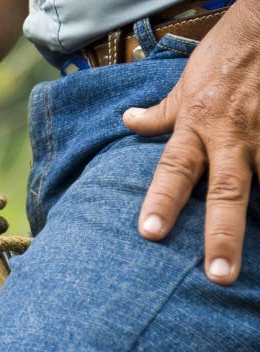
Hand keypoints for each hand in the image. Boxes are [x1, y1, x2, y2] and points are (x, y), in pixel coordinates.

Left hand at [123, 0, 259, 284]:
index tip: (149, 233)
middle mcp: (232, 135)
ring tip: (252, 269)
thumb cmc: (227, 53)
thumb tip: (128, 123)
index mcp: (197, 124)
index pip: (173, 170)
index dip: (161, 201)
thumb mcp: (186, 81)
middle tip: (218, 274)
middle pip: (226, 191)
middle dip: (222, 235)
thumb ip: (161, 112)